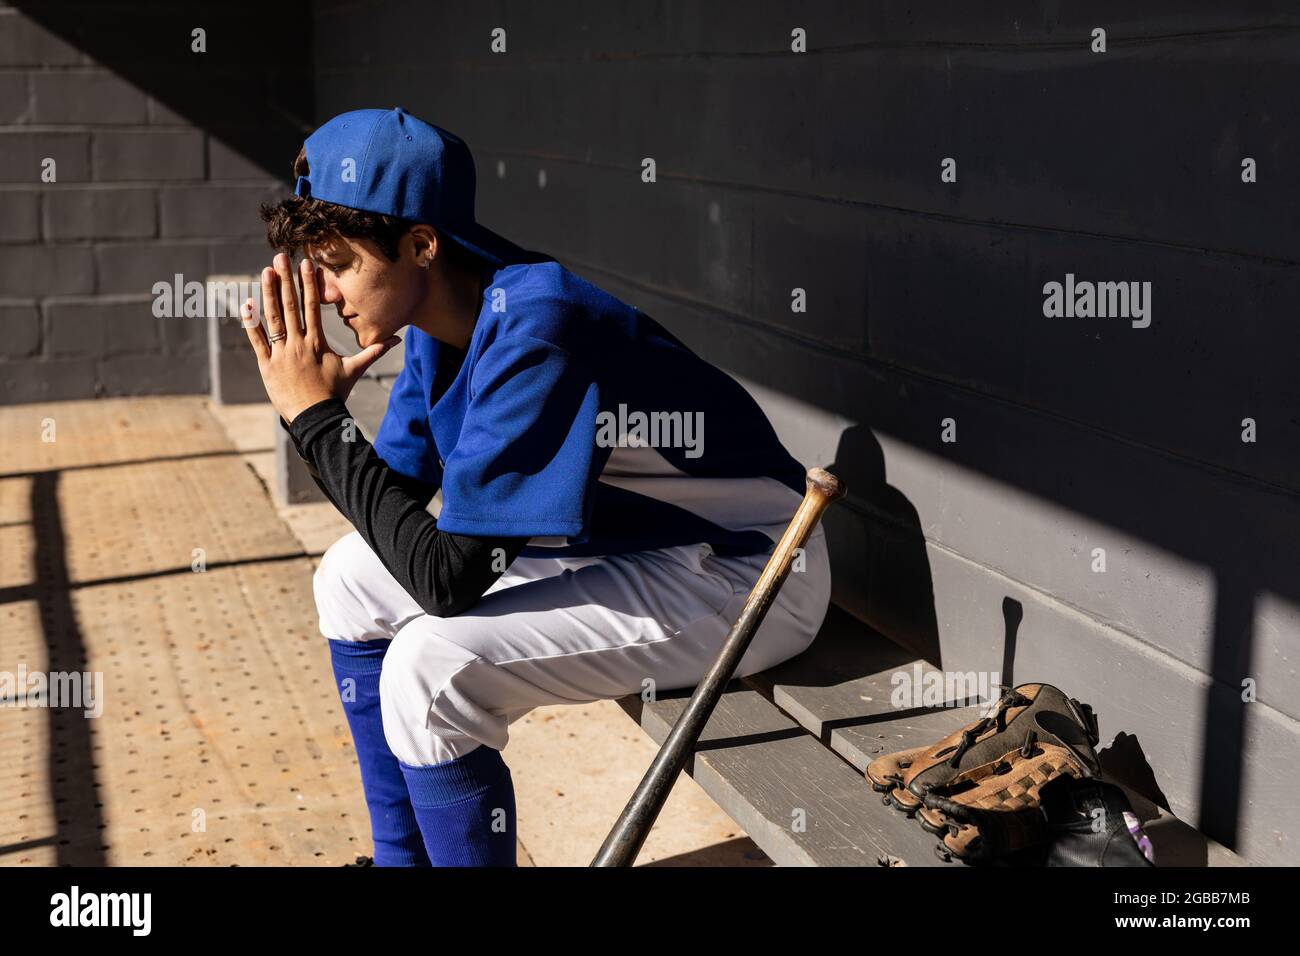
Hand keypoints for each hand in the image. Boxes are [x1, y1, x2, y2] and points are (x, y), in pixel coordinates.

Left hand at [242, 253, 399, 423]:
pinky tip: (246, 304)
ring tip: (265, 272)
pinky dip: (251, 323)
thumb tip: (396, 340)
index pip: (313, 306)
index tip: (306, 264)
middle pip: (291, 306)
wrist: (316, 418)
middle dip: (285, 279)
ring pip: (273, 318)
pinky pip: (257, 340)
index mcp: (317, 342)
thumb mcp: (354, 371)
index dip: (308, 284)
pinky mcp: (267, 365)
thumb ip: (373, 352)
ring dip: (268, 293)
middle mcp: (299, 344)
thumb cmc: (335, 394)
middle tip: (280, 256)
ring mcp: (281, 353)